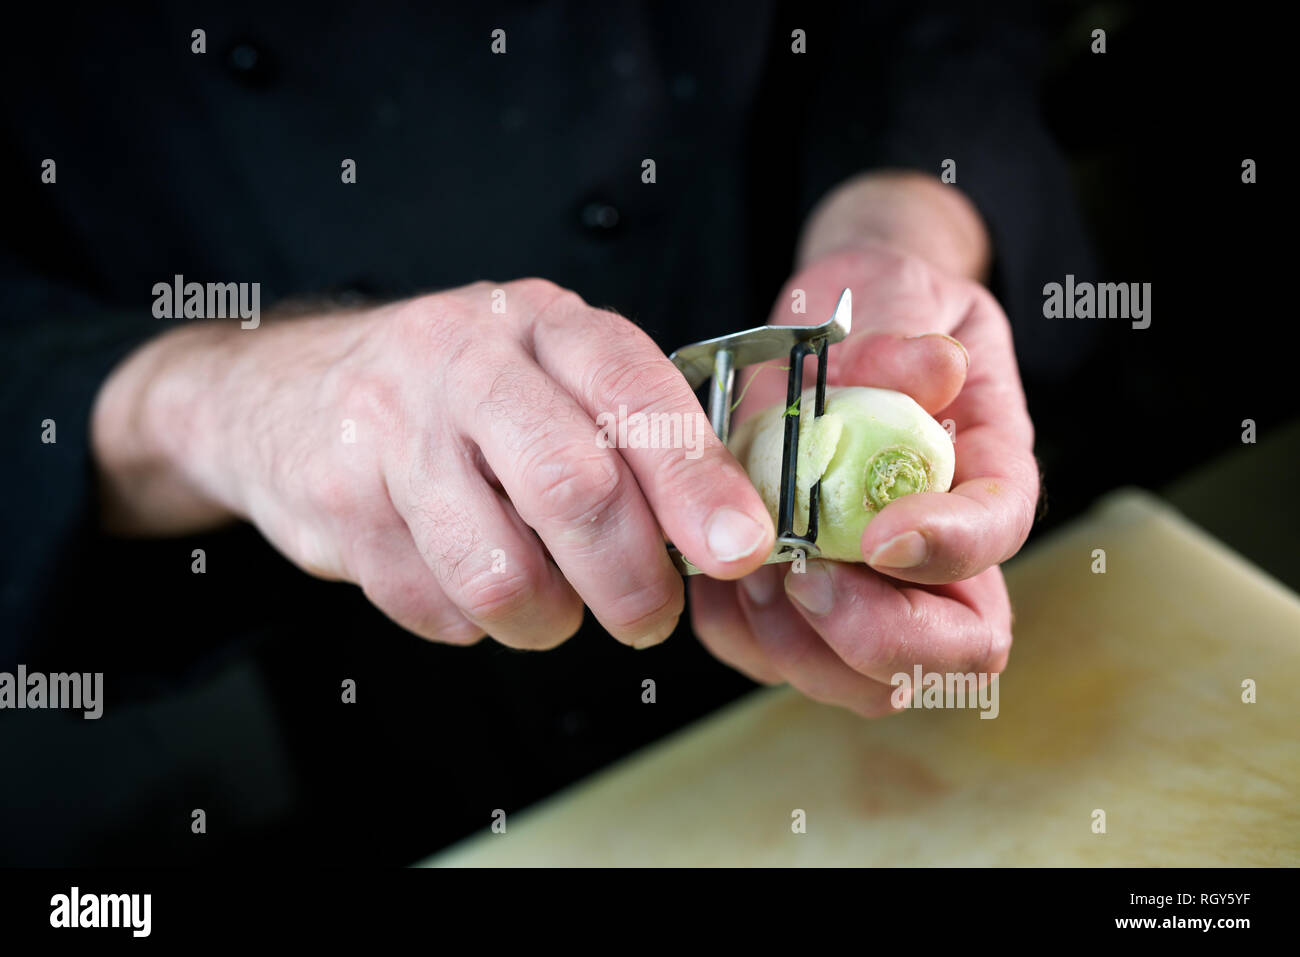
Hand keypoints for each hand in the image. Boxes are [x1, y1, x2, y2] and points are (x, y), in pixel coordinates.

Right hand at [92, 279, 774, 648]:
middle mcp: (465, 361)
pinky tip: (466, 583)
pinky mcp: (338, 499)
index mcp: (542, 323)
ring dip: (546, 618)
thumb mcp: (545, 372)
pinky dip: (469, 622)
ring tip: (549, 607)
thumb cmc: (452, 394)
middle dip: (630, 581)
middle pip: (573, 488)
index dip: (696, 480)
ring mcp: (391, 428)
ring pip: (500, 571)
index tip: (739, 549)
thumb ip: (630, 430)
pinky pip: (433, 604)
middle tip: (649, 619)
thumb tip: (726, 530)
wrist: (283, 389)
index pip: (635, 392)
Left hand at [690, 242, 1037, 716]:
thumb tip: (937, 371)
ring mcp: (882, 589)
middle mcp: (944, 548)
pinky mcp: (810, 608)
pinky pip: (780, 657)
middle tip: (804, 577)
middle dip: (880, 636)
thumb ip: (906, 333)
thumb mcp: (898, 294)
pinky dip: (740, 631)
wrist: (835, 324)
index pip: (1000, 533)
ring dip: (800, 642)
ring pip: (870, 682)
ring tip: (751, 567)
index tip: (883, 535)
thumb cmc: (880, 311)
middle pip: (958, 649)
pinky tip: (717, 573)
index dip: (952, 550)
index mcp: (982, 468)